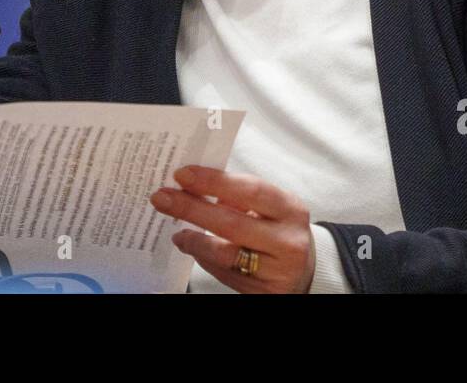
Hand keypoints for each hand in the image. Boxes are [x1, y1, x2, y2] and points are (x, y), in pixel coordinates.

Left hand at [150, 165, 316, 292]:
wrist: (303, 270)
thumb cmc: (279, 230)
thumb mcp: (270, 207)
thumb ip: (238, 196)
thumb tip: (192, 185)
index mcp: (291, 210)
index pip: (250, 190)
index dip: (214, 182)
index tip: (183, 175)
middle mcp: (289, 241)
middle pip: (232, 223)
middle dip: (192, 209)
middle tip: (163, 198)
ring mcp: (278, 270)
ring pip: (225, 255)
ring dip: (194, 241)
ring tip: (178, 232)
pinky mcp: (266, 292)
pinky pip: (226, 275)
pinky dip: (205, 260)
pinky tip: (194, 248)